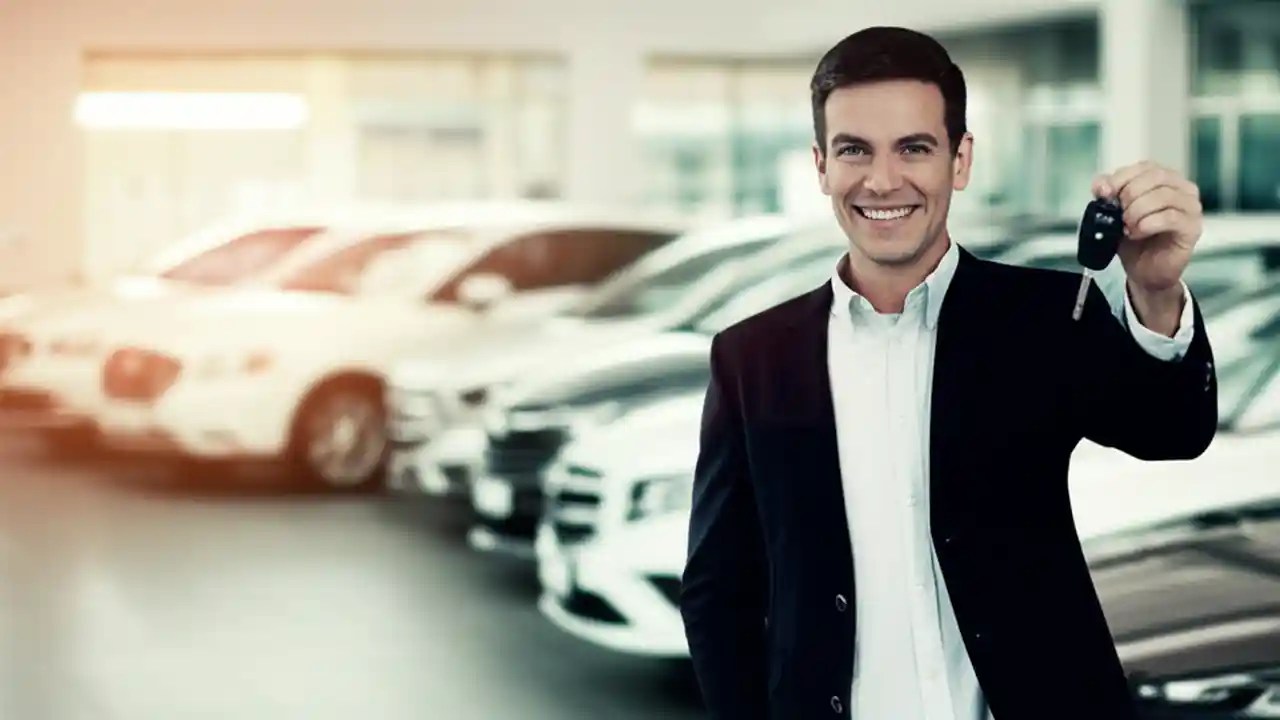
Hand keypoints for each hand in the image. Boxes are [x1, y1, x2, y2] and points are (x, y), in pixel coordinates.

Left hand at [1092, 161, 1202, 294]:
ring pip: (1163, 196)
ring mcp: (1191, 207)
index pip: (1144, 166)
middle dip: (1129, 195)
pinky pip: (1170, 217)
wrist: (1143, 270)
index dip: (1121, 178)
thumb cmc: (1133, 238)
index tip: (1104, 194)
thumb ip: (1107, 193)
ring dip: (1137, 212)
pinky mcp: (1192, 227)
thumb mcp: (1112, 211)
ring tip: (1127, 227)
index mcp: (1164, 179)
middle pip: (1156, 177)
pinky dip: (1147, 224)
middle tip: (1119, 214)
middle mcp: (1182, 188)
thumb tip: (1102, 186)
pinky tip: (1137, 233)